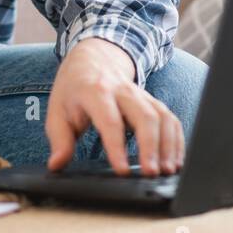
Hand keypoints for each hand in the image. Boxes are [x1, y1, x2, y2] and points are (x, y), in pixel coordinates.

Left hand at [44, 38, 184, 176]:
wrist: (92, 60)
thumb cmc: (73, 90)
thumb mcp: (57, 111)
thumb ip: (59, 139)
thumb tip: (56, 165)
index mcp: (95, 92)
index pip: (110, 121)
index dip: (117, 147)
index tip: (123, 171)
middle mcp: (122, 91)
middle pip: (144, 116)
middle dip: (151, 146)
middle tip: (151, 173)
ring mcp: (141, 95)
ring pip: (162, 116)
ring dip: (168, 145)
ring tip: (167, 171)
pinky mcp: (153, 101)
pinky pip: (170, 118)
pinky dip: (176, 140)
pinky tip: (175, 160)